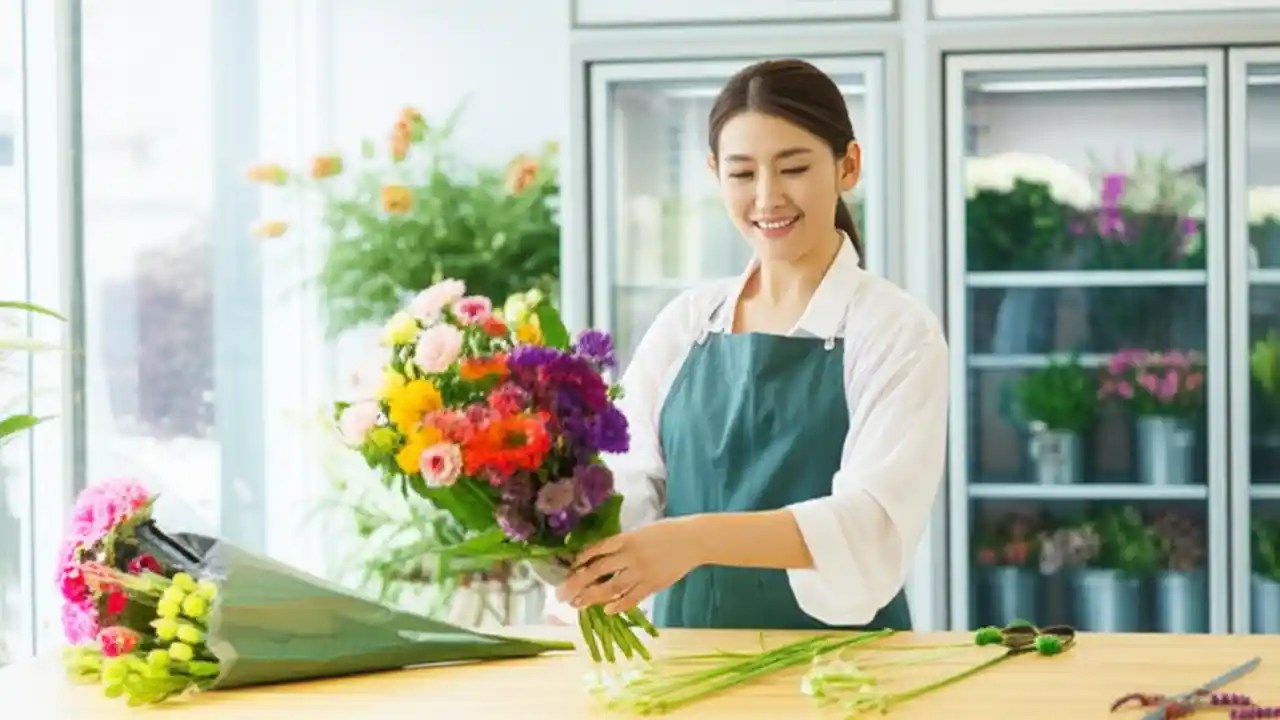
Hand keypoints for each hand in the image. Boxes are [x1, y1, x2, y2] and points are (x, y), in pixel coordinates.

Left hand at [555, 517, 702, 614]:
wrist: (693, 540)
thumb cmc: (666, 532)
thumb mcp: (641, 532)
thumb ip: (623, 544)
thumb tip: (600, 557)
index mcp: (627, 539)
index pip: (597, 549)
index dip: (581, 559)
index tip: (569, 568)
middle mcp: (631, 556)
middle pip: (598, 571)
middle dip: (577, 583)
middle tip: (562, 593)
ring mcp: (642, 572)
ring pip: (611, 588)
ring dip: (592, 597)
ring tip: (577, 604)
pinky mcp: (653, 585)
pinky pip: (632, 598)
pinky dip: (618, 605)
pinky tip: (606, 610)